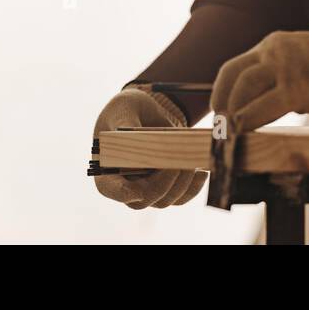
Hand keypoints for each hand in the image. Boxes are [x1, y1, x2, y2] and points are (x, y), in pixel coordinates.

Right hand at [91, 87, 206, 208]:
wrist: (144, 112)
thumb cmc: (127, 109)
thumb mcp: (124, 109)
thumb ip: (127, 123)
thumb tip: (139, 138)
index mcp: (106, 168)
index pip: (110, 188)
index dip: (121, 193)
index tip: (135, 191)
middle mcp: (125, 184)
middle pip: (143, 198)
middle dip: (163, 184)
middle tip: (179, 165)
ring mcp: (147, 188)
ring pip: (166, 200)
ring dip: (182, 185)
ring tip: (194, 164)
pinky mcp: (166, 186)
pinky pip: (180, 196)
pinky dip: (193, 187)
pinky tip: (202, 171)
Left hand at [209, 29, 308, 132]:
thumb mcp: (303, 60)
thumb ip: (280, 74)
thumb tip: (261, 102)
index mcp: (274, 44)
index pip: (234, 67)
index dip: (220, 92)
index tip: (219, 112)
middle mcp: (275, 50)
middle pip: (232, 75)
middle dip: (221, 103)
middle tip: (221, 126)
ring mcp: (287, 66)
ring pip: (243, 87)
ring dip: (232, 113)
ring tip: (231, 132)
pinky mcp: (301, 86)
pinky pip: (265, 105)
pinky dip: (249, 120)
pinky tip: (246, 132)